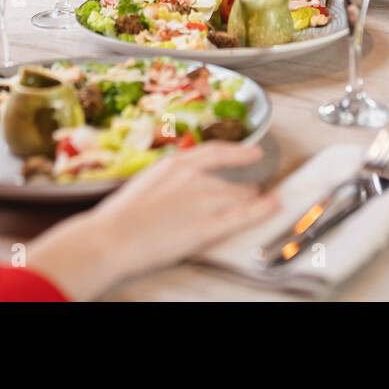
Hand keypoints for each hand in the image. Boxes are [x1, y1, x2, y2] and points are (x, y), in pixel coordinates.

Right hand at [27, 142, 277, 299]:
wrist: (113, 237)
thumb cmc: (120, 216)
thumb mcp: (146, 182)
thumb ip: (170, 179)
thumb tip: (180, 183)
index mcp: (176, 164)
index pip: (216, 152)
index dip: (238, 151)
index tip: (252, 151)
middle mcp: (195, 177)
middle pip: (231, 180)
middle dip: (242, 188)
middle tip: (252, 191)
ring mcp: (205, 200)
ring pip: (241, 196)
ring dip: (251, 200)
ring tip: (262, 203)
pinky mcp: (210, 225)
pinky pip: (246, 214)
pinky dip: (264, 208)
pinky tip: (275, 205)